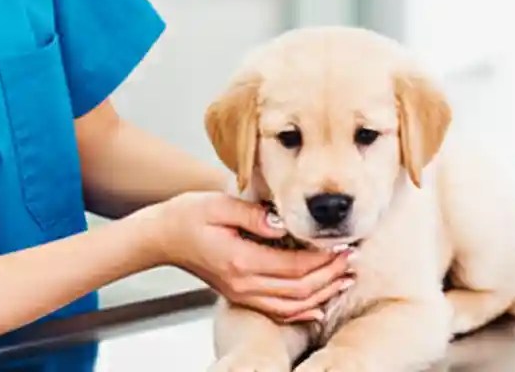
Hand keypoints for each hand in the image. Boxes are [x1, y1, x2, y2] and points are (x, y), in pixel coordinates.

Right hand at [150, 192, 355, 320]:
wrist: (162, 236)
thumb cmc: (188, 215)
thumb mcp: (218, 204)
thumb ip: (252, 214)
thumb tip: (282, 222)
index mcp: (241, 260)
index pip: (294, 267)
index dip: (323, 259)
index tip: (343, 246)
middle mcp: (243, 283)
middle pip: (299, 290)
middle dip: (330, 276)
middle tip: (352, 260)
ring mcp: (241, 292)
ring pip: (291, 305)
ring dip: (321, 295)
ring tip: (344, 279)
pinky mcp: (239, 294)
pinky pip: (276, 311)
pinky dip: (301, 311)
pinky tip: (317, 305)